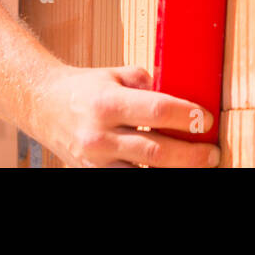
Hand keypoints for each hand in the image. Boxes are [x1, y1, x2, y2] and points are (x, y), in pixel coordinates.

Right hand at [34, 64, 220, 167]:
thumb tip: (179, 98)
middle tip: (212, 153)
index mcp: (108, 103)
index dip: (186, 117)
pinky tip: (168, 170)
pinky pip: (126, 180)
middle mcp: (100, 135)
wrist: (42, 106)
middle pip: (155, 151)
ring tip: (197, 165)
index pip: (157, 111)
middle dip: (191, 154)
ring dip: (175, 170)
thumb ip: (147, 84)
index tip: (206, 119)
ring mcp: (95, 161)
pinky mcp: (91, 175)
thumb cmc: (86, 88)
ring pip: (142, 174)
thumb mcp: (116, 74)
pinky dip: (150, 175)